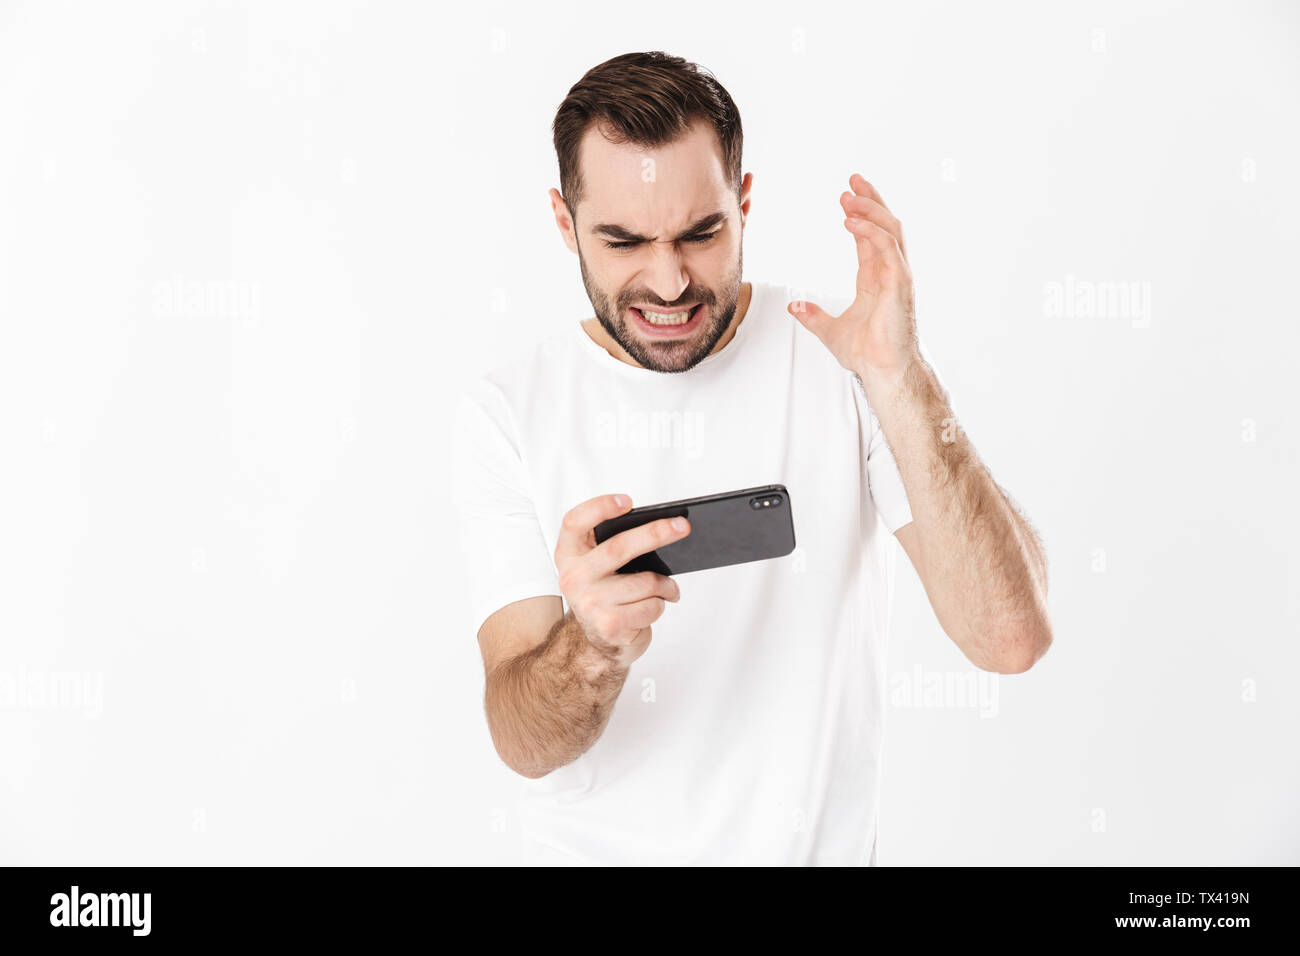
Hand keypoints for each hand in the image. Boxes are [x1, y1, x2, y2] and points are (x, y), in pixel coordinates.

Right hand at [553, 494, 688, 666]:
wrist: (598, 642)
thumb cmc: (606, 594)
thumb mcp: (598, 567)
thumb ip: (613, 545)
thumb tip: (662, 528)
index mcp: (569, 554)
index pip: (575, 521)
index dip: (599, 507)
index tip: (628, 502)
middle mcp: (573, 577)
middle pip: (619, 547)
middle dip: (656, 533)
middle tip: (683, 525)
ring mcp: (589, 603)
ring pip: (646, 581)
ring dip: (666, 585)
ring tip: (669, 588)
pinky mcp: (609, 625)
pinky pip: (651, 606)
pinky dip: (660, 606)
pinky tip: (652, 608)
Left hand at [788, 173, 919, 381]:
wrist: (883, 371)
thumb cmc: (867, 354)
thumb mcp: (830, 331)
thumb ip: (812, 316)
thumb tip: (793, 305)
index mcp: (876, 278)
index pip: (870, 237)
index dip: (858, 215)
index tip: (845, 196)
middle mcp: (890, 272)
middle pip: (884, 224)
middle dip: (870, 199)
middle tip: (853, 178)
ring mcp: (898, 275)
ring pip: (889, 229)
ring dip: (870, 208)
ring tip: (850, 194)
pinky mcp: (900, 283)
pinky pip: (887, 247)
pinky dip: (870, 231)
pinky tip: (850, 221)